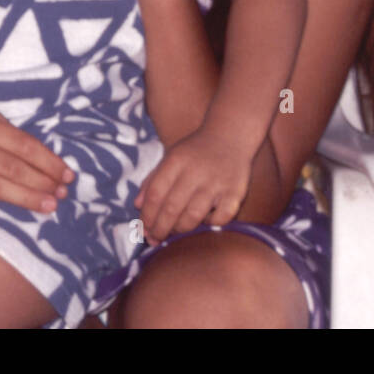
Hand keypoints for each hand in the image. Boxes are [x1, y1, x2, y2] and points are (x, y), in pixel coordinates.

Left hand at [134, 127, 252, 243]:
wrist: (231, 134)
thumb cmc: (196, 151)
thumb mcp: (170, 157)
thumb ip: (152, 180)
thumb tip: (137, 206)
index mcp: (176, 160)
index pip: (155, 194)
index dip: (146, 216)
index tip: (144, 229)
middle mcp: (196, 171)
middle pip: (172, 209)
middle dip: (160, 229)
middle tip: (156, 239)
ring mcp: (217, 183)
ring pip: (193, 217)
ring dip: (181, 230)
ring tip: (176, 231)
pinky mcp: (235, 192)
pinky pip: (220, 219)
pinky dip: (210, 225)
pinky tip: (205, 221)